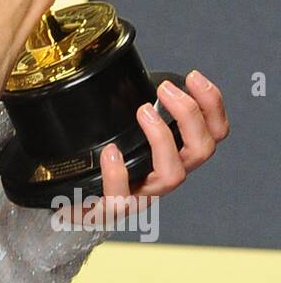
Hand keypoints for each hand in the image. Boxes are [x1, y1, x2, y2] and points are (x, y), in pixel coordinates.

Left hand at [54, 70, 229, 230]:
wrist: (68, 199)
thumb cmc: (100, 160)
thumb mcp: (124, 126)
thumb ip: (138, 105)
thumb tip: (137, 72)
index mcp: (174, 153)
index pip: (214, 132)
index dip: (212, 105)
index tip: (193, 77)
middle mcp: (164, 175)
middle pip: (202, 150)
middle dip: (190, 114)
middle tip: (165, 90)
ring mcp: (141, 195)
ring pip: (172, 176)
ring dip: (163, 138)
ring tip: (143, 111)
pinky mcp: (110, 211)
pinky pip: (121, 200)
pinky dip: (118, 174)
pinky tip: (111, 152)